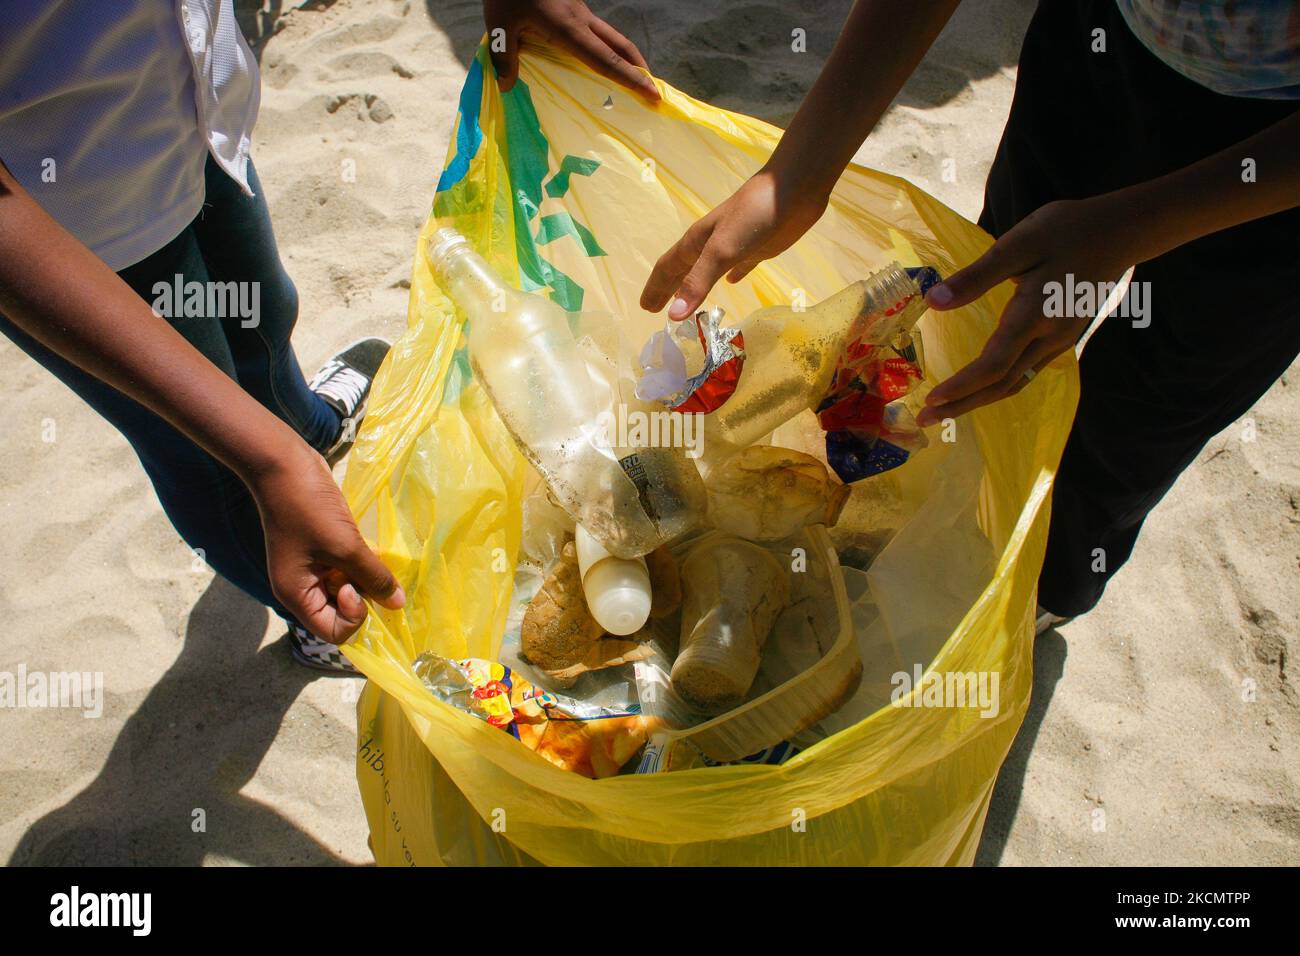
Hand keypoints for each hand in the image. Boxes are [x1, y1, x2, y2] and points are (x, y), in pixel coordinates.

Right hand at [250, 444, 404, 643]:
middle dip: (362, 598)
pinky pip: (347, 568)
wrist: (284, 465)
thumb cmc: (309, 508)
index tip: (355, 586)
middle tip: (369, 570)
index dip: (353, 617)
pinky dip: (361, 563)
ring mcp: (312, 568)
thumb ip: (373, 577)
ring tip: (373, 558)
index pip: (333, 632)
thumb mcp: (345, 546)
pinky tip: (371, 548)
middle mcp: (303, 587)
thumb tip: (398, 605)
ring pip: (347, 589)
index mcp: (297, 595)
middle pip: (340, 613)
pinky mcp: (322, 550)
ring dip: (365, 579)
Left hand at [483, 0, 658, 99]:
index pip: (606, 59)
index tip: (652, 94)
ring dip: (626, 57)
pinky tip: (601, 58)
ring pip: (611, 36)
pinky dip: (607, 48)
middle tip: (653, 92)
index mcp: (567, 27)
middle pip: (620, 46)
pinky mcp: (573, 6)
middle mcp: (580, 20)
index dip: (630, 79)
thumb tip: (506, 86)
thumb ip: (504, 55)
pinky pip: (596, 31)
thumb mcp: (498, 22)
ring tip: (634, 78)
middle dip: (639, 69)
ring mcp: (579, 10)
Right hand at [640, 169, 829, 318]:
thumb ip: (698, 282)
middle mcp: (711, 245)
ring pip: (707, 271)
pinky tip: (733, 282)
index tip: (645, 309)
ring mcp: (734, 246)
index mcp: (696, 242)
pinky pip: (739, 267)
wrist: (793, 189)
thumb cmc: (752, 216)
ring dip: (695, 286)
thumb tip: (673, 315)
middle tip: (656, 310)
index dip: (656, 289)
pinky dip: (732, 277)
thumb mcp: (721, 250)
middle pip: (683, 271)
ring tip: (688, 302)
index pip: (668, 268)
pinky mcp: (757, 249)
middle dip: (669, 290)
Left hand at [916, 197, 1137, 426]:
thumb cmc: (1067, 230)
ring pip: (1015, 382)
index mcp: (1034, 316)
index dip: (962, 386)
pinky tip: (978, 388)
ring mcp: (1058, 341)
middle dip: (962, 404)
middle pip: (1002, 384)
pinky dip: (996, 385)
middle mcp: (1049, 338)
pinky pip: (1025, 372)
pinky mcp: (1061, 337)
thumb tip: (934, 301)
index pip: (994, 365)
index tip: (931, 398)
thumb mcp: (1019, 244)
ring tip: (945, 410)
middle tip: (925, 419)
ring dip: (977, 400)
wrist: (1121, 231)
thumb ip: (977, 276)